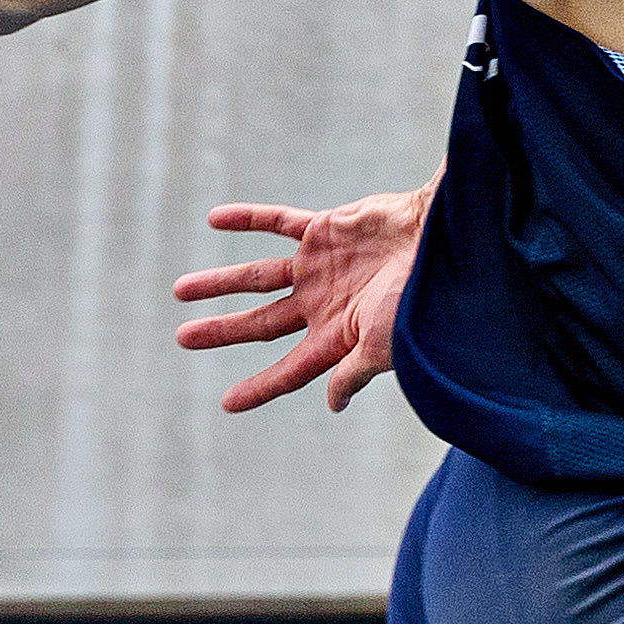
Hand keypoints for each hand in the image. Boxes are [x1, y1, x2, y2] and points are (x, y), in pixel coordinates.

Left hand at [174, 191, 428, 413]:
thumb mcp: (383, 342)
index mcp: (337, 337)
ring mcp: (321, 267)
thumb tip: (332, 402)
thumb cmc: (419, 297)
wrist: (441, 238)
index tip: (227, 404)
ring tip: (182, 290)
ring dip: (221, 282)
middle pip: (262, 324)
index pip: (290, 370)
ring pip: (258, 277)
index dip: (259, 388)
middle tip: (183, 337)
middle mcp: (324, 305)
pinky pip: (277, 222)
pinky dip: (247, 219)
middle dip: (223, 331)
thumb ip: (353, 371)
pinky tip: (215, 219)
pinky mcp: (324, 230)